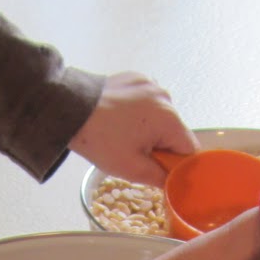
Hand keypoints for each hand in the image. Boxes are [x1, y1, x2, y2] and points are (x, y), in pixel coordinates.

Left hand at [69, 71, 196, 185]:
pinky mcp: (136, 78)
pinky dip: (139, 113)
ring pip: (160, 117)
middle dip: (161, 147)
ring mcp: (150, 84)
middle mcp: (165, 97)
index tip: (164, 172)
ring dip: (150, 130)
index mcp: (169, 119)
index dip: (179, 165)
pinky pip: (147, 102)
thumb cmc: (100, 139)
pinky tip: (120, 120)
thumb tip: (174, 181)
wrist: (69, 109)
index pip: (189, 149)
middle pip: (175, 132)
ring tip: (124, 136)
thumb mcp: (132, 169)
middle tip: (136, 155)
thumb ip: (161, 177)